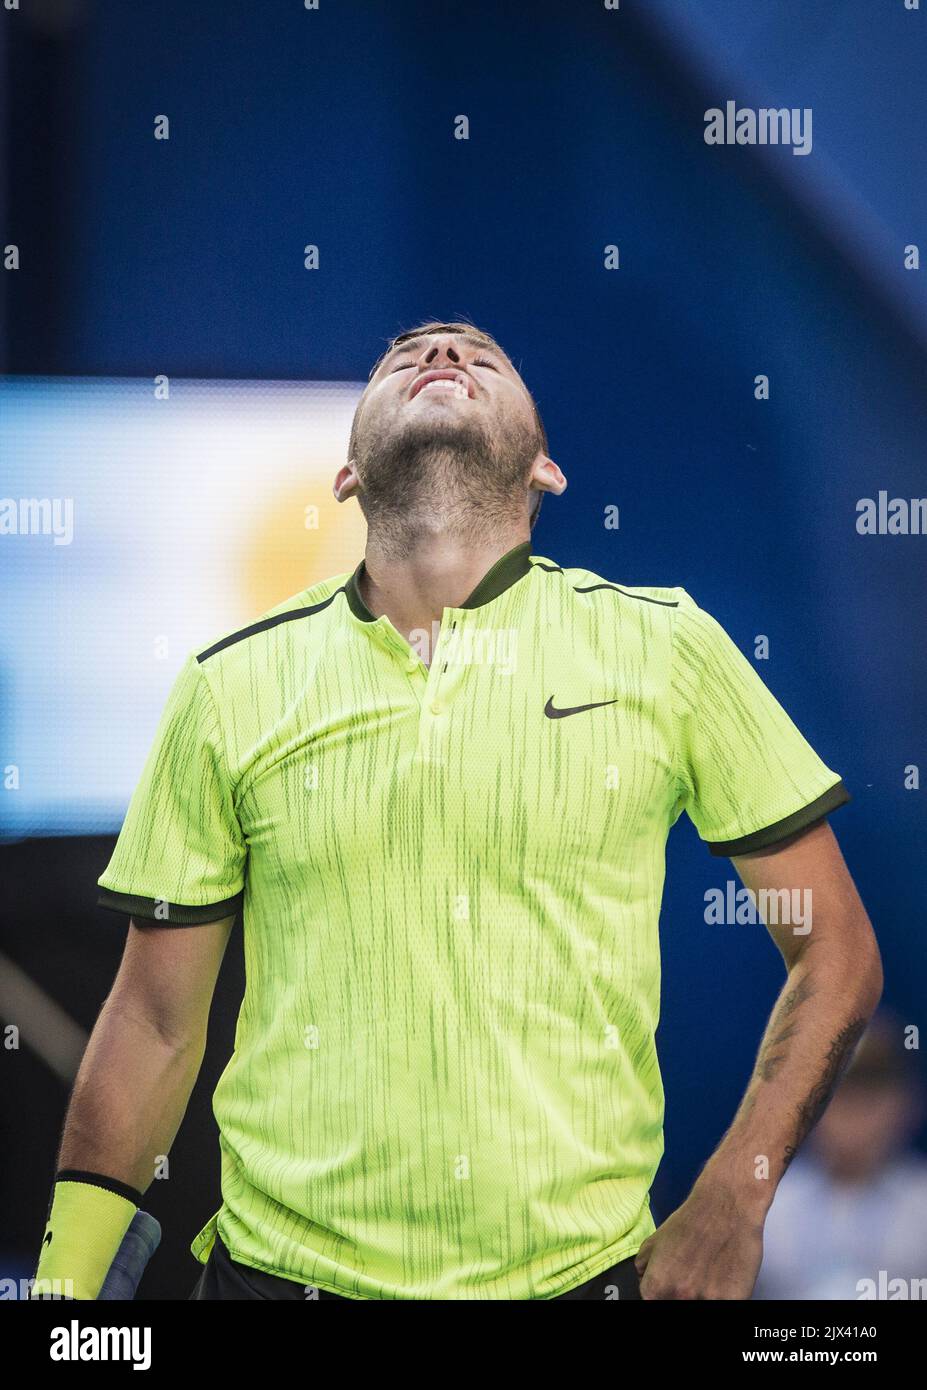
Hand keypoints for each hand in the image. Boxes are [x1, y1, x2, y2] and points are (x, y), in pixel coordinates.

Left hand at [634, 1181, 764, 1299]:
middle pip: (676, 1306)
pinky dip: (724, 1296)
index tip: (669, 1289)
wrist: (726, 1206)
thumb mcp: (655, 1241)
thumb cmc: (692, 1220)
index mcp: (657, 1285)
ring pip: (702, 1306)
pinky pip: (726, 1305)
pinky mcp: (735, 1299)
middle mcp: (680, 1296)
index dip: (662, 1295)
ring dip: (703, 1295)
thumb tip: (644, 1283)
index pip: (652, 1305)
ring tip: (709, 1276)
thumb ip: (644, 1268)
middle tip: (691, 1278)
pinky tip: (724, 1279)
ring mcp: (708, 1300)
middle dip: (681, 1295)